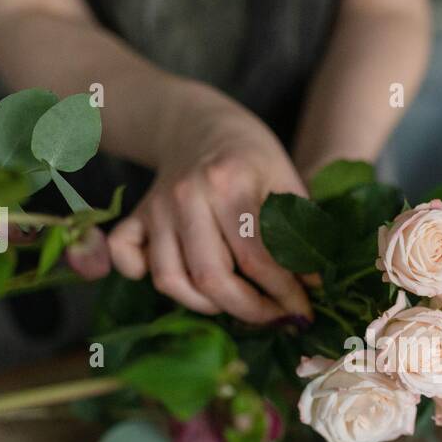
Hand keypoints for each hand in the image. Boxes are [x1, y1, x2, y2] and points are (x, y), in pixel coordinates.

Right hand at [107, 84, 312, 323]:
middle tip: (276, 318)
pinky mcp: (137, 217)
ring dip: (206, 305)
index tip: (303, 313)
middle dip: (250, 310)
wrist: (200, 123)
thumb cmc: (251, 157)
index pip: (258, 259)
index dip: (285, 294)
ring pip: (171, 279)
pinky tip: (178, 282)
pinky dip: (142, 276)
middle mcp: (187, 197)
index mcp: (230, 183)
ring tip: (236, 303)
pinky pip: (127, 257)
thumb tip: (314, 284)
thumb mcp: (285, 179)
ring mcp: (156, 209)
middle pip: (212, 277)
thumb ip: (300, 229)